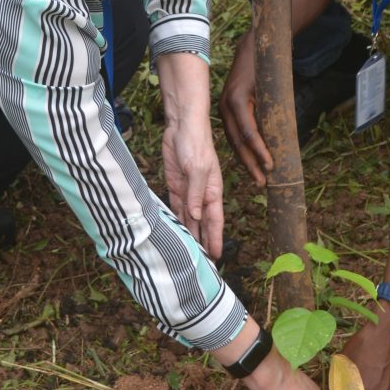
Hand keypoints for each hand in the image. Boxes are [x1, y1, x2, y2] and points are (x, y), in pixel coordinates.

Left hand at [162, 118, 223, 259]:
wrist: (182, 126)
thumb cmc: (196, 143)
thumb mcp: (198, 168)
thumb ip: (197, 193)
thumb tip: (196, 216)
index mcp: (213, 191)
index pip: (215, 220)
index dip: (215, 238)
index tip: (216, 257)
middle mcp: (202, 194)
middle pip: (202, 223)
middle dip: (202, 241)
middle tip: (200, 263)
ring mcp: (188, 191)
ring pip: (188, 218)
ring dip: (188, 233)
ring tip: (186, 253)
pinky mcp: (175, 185)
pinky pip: (175, 207)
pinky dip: (175, 219)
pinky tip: (174, 232)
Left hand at [219, 31, 272, 185]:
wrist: (258, 47)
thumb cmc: (261, 73)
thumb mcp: (258, 98)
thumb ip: (260, 116)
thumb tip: (271, 137)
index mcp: (228, 111)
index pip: (235, 141)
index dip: (246, 159)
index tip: (256, 175)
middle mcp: (225, 109)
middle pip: (236, 145)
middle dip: (249, 166)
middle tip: (260, 183)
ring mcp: (230, 104)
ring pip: (242, 139)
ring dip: (255, 160)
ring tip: (266, 175)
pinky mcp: (239, 99)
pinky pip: (248, 128)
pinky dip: (258, 146)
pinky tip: (267, 158)